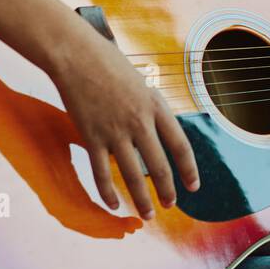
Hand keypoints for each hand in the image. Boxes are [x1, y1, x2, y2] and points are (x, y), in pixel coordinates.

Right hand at [0, 0, 198, 219]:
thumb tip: (158, 132)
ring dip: (141, 199)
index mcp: (156, 106)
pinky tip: (113, 204)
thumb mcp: (141, 83)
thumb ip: (150, 108)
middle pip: (158, 166)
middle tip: (170, 205)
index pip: (180, 145)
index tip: (193, 186)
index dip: (189, 169)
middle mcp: (139, 121)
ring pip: (132, 175)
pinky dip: (108, 192)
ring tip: (148, 214)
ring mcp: (115, 131)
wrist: (76, 54)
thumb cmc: (108, 63)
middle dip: (166, 190)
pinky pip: (101, 172)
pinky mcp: (91, 136)